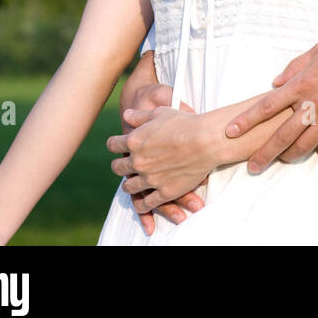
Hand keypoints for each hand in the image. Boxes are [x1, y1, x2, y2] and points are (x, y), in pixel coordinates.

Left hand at [116, 80, 205, 233]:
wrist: (205, 141)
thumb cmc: (184, 123)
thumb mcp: (160, 113)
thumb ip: (140, 116)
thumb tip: (126, 115)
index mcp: (134, 141)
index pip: (112, 145)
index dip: (114, 144)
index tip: (117, 145)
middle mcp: (138, 162)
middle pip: (117, 168)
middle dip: (119, 165)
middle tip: (124, 164)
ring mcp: (150, 179)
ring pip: (128, 187)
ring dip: (129, 184)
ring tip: (132, 183)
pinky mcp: (163, 192)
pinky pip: (146, 204)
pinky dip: (142, 204)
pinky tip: (142, 202)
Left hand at [224, 32, 317, 169]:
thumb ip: (294, 66)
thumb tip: (276, 83)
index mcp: (302, 83)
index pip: (267, 105)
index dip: (247, 120)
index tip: (230, 131)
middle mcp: (313, 104)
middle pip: (281, 136)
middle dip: (263, 154)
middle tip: (251, 166)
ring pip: (304, 147)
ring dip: (289, 155)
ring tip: (281, 159)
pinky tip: (316, 147)